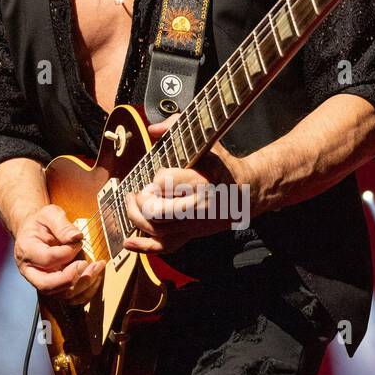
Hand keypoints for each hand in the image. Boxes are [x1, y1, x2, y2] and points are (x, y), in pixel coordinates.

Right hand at [13, 204, 105, 304]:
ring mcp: (40, 281)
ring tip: (95, 268)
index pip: (48, 259)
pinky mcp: (53, 286)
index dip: (67, 253)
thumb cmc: (41, 223)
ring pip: (60, 294)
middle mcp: (30, 270)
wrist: (33, 231)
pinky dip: (85, 291)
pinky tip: (95, 277)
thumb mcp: (50, 214)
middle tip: (85, 264)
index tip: (78, 243)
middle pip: (47, 286)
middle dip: (71, 278)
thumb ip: (62, 225)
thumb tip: (76, 237)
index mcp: (27, 250)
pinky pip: (69, 297)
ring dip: (81, 284)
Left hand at [122, 116, 250, 255]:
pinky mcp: (190, 234)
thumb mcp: (207, 142)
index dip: (158, 177)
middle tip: (139, 191)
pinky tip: (128, 242)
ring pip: (154, 228)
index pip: (165, 182)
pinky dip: (144, 247)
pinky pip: (165, 246)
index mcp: (200, 182)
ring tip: (132, 203)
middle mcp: (195, 207)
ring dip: (136, 216)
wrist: (246, 194)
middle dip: (141, 200)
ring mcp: (191, 224)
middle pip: (155, 210)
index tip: (161, 173)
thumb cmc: (224, 167)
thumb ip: (178, 128)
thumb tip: (153, 129)